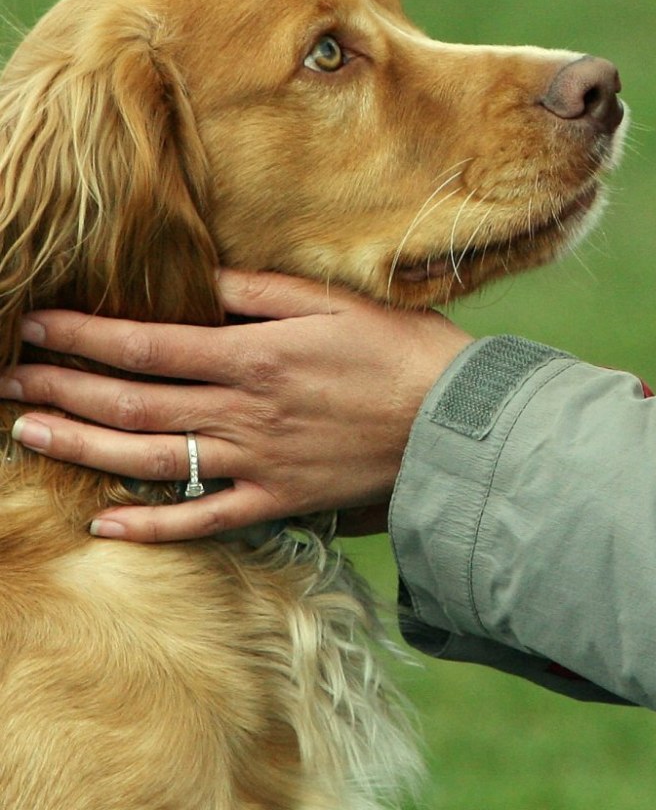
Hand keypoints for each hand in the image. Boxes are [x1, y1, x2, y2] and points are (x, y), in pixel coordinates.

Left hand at [3, 269, 472, 541]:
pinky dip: (147, 525)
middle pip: (133, 402)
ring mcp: (254, 463)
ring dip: (81, 445)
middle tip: (7, 378)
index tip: (37, 324)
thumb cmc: (404, 351)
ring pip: (148, 459)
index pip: (147, 344)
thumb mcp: (338, 303)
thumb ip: (263, 294)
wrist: (456, 424)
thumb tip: (201, 284)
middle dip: (62, 386)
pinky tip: (102, 521)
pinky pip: (199, 520)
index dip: (85, 335)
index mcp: (254, 356)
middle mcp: (242, 412)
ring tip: (28, 430)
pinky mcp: (276, 501)